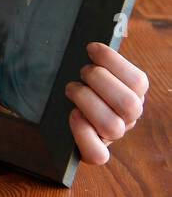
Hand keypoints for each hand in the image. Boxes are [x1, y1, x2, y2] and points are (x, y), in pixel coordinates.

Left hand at [66, 42, 146, 164]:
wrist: (58, 111)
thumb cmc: (77, 82)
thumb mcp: (89, 66)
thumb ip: (97, 56)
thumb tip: (93, 42)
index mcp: (133, 94)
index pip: (137, 81)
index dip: (113, 61)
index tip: (90, 48)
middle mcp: (128, 118)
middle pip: (129, 104)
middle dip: (99, 81)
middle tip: (81, 73)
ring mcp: (113, 136)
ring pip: (113, 126)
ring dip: (88, 102)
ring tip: (71, 90)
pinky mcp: (94, 152)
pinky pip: (98, 154)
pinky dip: (83, 133)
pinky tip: (72, 115)